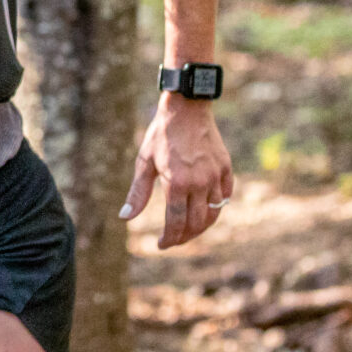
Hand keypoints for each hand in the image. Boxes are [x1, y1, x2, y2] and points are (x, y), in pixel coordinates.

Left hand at [122, 96, 233, 248]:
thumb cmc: (161, 134)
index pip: (176, 222)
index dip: (169, 238)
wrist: (186, 107)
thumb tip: (125, 217)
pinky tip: (206, 210)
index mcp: (176, 182)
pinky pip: (225, 196)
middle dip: (184, 237)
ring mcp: (215, 176)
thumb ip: (137, 193)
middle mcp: (199, 183)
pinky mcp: (226, 168)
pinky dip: (217, 208)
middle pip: (196, 223)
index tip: (162, 244)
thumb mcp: (144, 161)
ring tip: (189, 230)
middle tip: (174, 240)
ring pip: (213, 214)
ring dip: (201, 227)